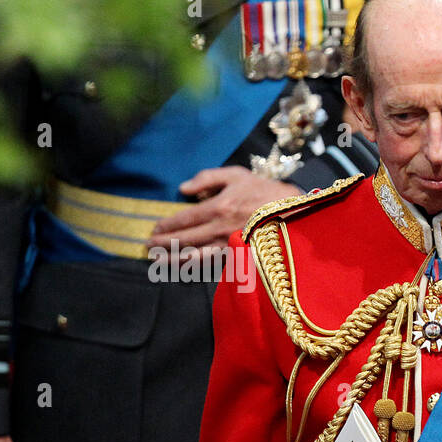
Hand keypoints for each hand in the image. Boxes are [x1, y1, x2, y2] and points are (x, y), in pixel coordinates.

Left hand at [147, 166, 300, 250]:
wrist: (294, 210)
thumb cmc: (264, 190)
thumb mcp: (236, 174)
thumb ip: (207, 178)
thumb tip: (183, 189)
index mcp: (218, 207)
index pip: (185, 219)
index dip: (167, 225)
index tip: (154, 228)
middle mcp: (220, 228)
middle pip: (186, 238)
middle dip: (164, 243)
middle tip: (147, 245)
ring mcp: (231, 244)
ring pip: (196, 254)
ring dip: (175, 258)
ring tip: (159, 260)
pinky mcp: (241, 254)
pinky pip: (214, 262)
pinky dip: (197, 265)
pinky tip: (186, 266)